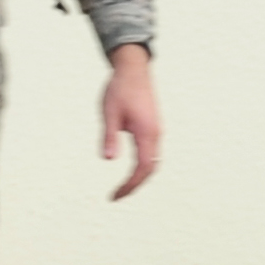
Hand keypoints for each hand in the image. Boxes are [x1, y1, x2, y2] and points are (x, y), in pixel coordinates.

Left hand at [98, 43, 161, 200]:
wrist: (133, 68)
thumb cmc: (120, 88)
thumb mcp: (110, 113)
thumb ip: (110, 137)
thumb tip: (109, 159)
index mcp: (146, 132)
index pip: (142, 168)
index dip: (130, 185)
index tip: (115, 195)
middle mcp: (155, 134)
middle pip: (150, 169)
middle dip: (135, 185)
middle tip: (117, 196)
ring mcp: (156, 131)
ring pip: (152, 161)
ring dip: (139, 176)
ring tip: (123, 187)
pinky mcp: (152, 127)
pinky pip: (151, 153)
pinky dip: (142, 166)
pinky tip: (130, 170)